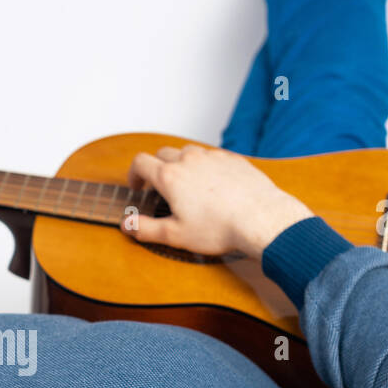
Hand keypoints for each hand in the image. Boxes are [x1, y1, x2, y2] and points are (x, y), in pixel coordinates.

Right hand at [122, 144, 312, 261]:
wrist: (261, 218)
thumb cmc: (219, 228)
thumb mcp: (175, 236)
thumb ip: (145, 229)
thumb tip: (126, 224)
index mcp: (170, 176)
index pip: (140, 162)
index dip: (133, 174)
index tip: (138, 187)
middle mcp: (189, 160)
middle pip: (163, 153)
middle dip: (156, 167)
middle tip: (159, 187)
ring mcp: (213, 157)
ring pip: (188, 152)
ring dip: (181, 164)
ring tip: (186, 185)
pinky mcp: (233, 159)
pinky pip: (212, 157)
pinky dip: (205, 167)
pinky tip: (212, 186)